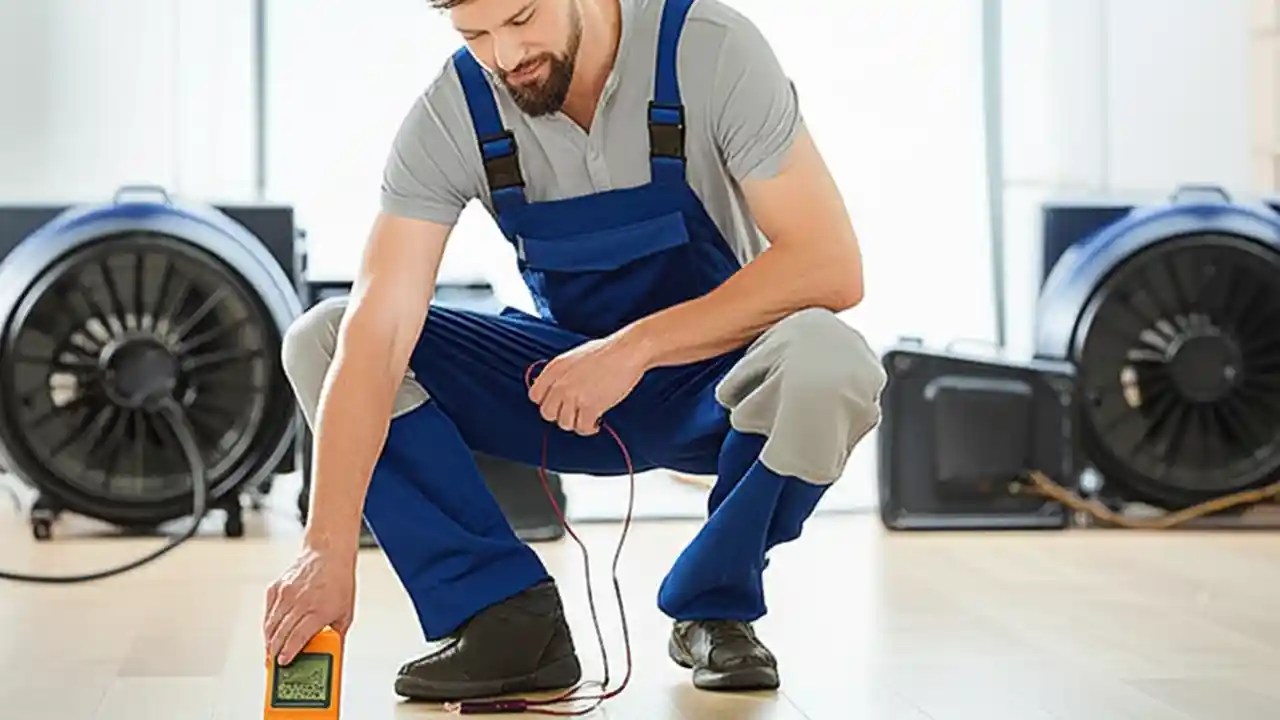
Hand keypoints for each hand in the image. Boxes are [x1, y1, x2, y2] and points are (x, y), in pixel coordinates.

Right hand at [264, 544, 355, 664]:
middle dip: (275, 652)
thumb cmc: (339, 582)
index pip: (297, 637)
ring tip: (271, 652)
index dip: (287, 653)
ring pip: (270, 625)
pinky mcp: (276, 588)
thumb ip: (337, 635)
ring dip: (269, 641)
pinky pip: (268, 613)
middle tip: (274, 664)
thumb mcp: (345, 612)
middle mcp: (300, 602)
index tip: (283, 663)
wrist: (329, 554)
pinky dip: (268, 625)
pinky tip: (272, 633)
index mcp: (318, 610)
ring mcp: (286, 594)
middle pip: (280, 634)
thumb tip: (333, 655)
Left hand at [529, 333, 648, 434]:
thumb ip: (561, 374)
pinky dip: (590, 428)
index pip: (535, 396)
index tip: (559, 404)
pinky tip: (598, 420)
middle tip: (575, 412)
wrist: (627, 351)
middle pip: (547, 414)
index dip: (547, 402)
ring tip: (588, 416)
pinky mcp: (590, 407)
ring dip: (577, 422)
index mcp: (554, 369)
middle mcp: (560, 383)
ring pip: (564, 424)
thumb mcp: (574, 357)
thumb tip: (555, 391)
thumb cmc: (606, 351)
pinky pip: (583, 427)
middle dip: (561, 415)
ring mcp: (574, 396)